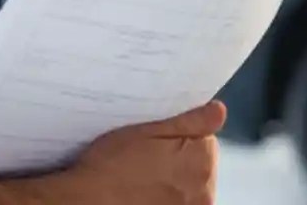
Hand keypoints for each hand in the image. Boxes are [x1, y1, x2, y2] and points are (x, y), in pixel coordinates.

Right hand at [61, 101, 226, 204]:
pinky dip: (166, 198)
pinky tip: (143, 194)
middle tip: (145, 157)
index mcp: (203, 159)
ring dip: (174, 181)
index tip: (157, 138)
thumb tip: (218, 110)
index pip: (205, 138)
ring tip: (142, 178)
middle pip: (200, 164)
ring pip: (190, 186)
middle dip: (179, 158)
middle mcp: (206, 189)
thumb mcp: (147, 131)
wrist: (88, 202)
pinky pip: (180, 202)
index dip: (180, 134)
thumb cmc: (113, 167)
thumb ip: (189, 121)